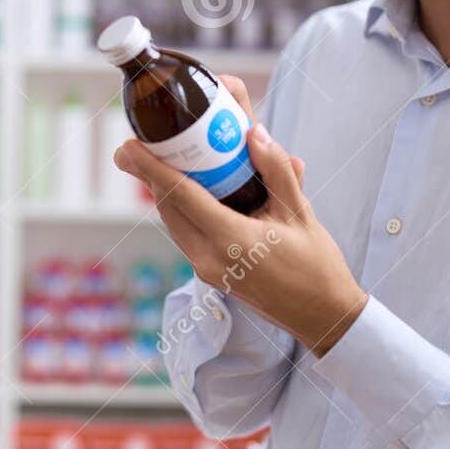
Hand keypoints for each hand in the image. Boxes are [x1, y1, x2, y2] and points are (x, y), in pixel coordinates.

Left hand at [112, 76, 367, 356]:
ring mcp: (206, 270)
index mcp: (230, 240)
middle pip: (168, 208)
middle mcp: (209, 258)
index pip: (180, 196)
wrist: (321, 316)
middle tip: (139, 146)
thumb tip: (254, 132)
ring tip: (158, 162)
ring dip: (164, 192)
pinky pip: (186, 235)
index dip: (151, 168)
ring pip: (173, 223)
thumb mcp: (301, 212)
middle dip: (151, 175)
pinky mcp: (210, 275)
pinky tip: (188, 190)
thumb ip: (276, 171)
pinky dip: (182, 210)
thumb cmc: (316, 265)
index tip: (128, 147)